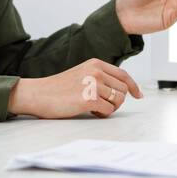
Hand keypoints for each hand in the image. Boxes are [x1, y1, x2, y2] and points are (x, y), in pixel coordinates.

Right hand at [10, 58, 143, 118]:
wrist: (38, 94)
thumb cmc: (58, 88)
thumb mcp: (81, 74)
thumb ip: (99, 77)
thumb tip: (120, 90)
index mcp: (95, 64)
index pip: (123, 75)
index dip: (133, 86)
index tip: (138, 95)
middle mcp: (96, 71)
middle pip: (123, 89)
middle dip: (117, 101)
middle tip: (103, 106)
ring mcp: (93, 84)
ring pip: (118, 100)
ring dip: (109, 108)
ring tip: (95, 108)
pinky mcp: (89, 99)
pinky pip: (108, 110)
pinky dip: (102, 114)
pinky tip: (90, 112)